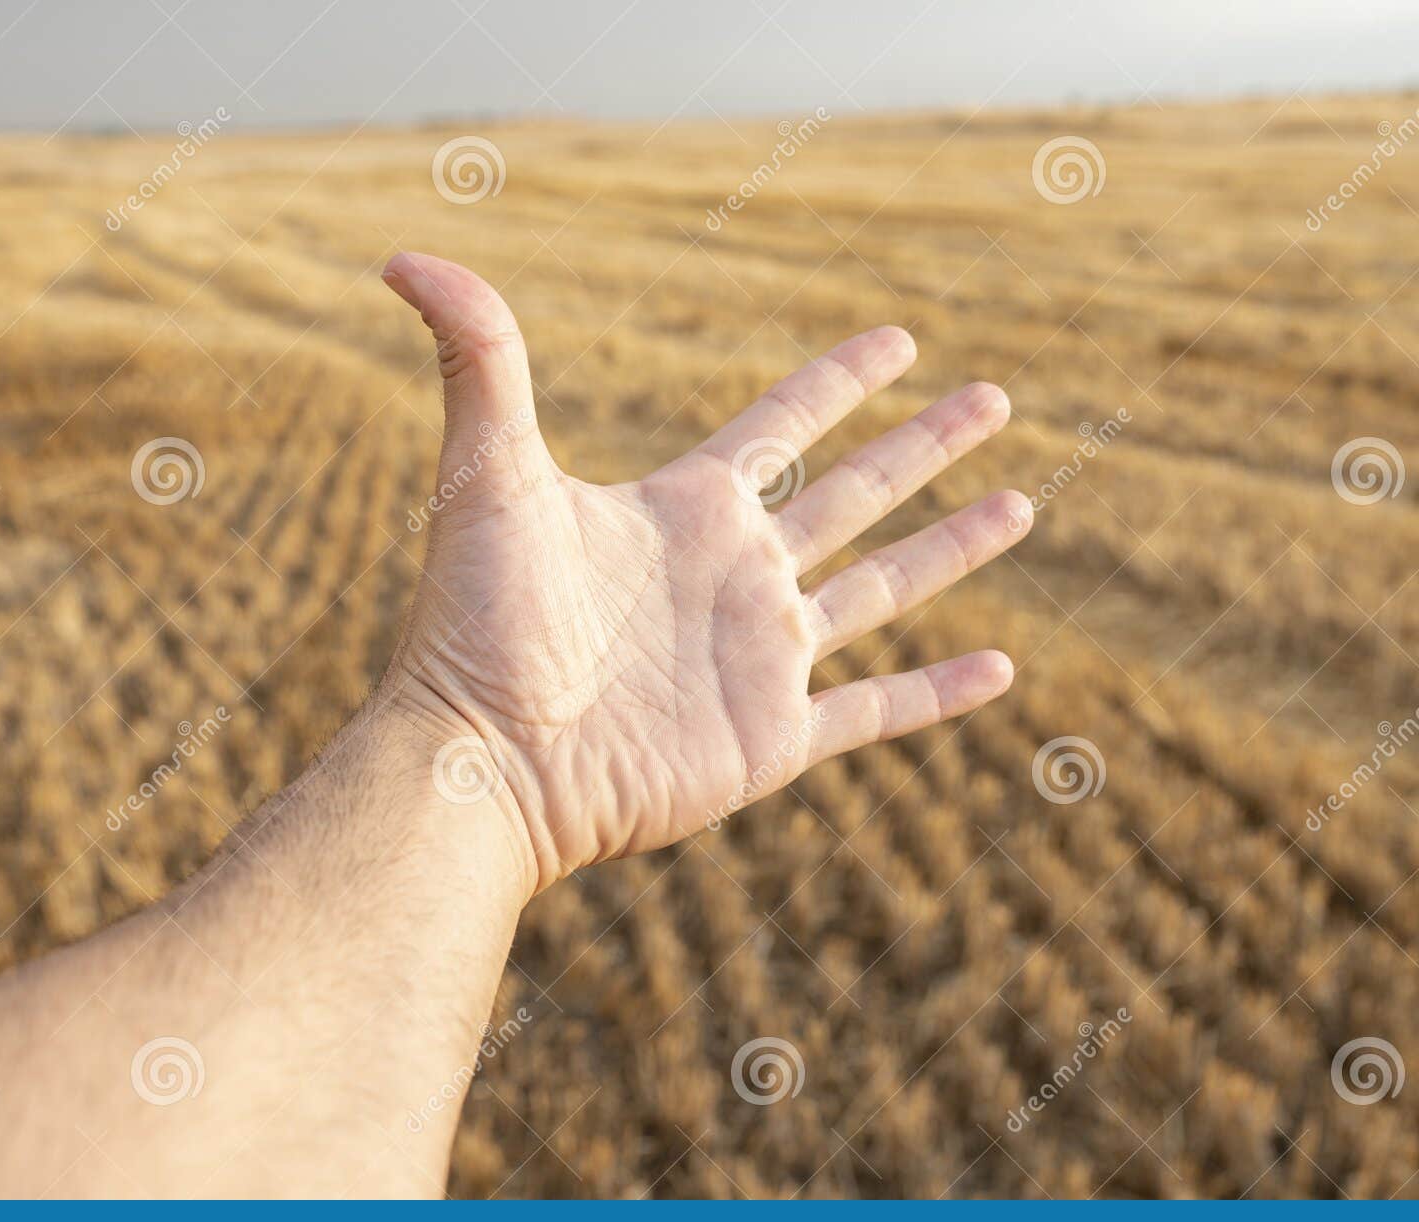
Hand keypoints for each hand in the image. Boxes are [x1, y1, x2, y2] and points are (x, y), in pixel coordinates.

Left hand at [380, 252, 1031, 896]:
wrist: (486, 761)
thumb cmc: (477, 623)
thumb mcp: (488, 474)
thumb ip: (478, 359)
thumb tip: (407, 253)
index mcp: (685, 510)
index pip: (782, 426)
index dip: (839, 382)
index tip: (898, 340)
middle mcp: (733, 577)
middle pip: (854, 496)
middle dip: (925, 446)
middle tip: (994, 398)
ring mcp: (759, 659)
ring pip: (882, 591)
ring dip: (953, 550)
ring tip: (1022, 504)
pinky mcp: (773, 739)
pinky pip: (877, 709)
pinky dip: (938, 692)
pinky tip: (1002, 668)